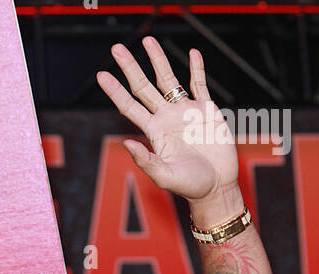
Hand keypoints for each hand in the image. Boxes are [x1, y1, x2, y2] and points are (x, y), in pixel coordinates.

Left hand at [97, 38, 238, 205]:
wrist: (217, 186)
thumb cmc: (190, 186)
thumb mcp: (164, 177)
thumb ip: (146, 160)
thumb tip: (126, 142)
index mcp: (154, 132)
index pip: (129, 106)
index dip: (115, 91)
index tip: (101, 74)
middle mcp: (166, 118)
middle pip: (144, 87)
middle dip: (130, 68)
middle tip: (117, 48)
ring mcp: (185, 112)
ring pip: (168, 80)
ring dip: (158, 60)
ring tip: (148, 41)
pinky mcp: (206, 110)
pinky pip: (200, 84)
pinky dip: (197, 68)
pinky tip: (192, 53)